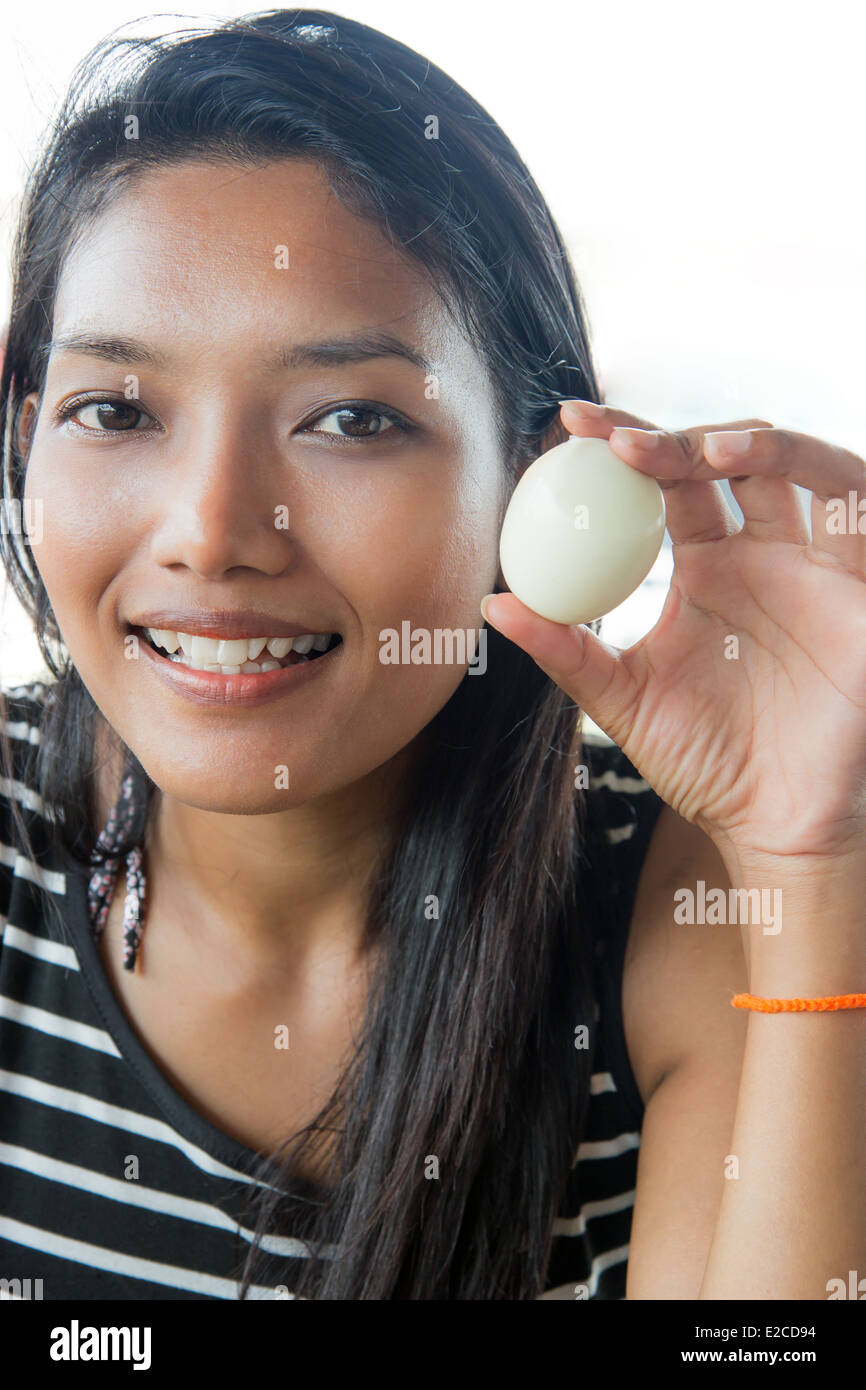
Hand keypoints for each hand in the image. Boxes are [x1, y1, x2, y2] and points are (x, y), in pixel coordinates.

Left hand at [481, 401, 865, 866]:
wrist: (775, 823)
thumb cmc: (706, 763)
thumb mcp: (623, 701)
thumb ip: (566, 651)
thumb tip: (493, 605)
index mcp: (706, 568)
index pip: (664, 483)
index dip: (624, 443)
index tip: (569, 424)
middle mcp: (761, 553)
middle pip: (726, 460)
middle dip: (672, 436)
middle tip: (614, 438)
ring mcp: (815, 566)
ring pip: (800, 468)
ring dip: (755, 445)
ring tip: (700, 452)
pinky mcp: (861, 588)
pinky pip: (858, 516)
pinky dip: (829, 483)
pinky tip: (779, 472)